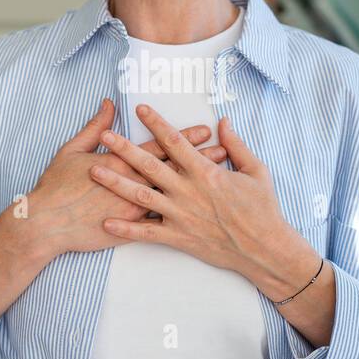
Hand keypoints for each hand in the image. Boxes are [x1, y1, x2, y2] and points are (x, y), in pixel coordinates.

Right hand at [25, 98, 226, 258]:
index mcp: (121, 162)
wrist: (45, 224)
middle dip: (201, 160)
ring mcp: (134, 208)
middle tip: (225, 151)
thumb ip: (94, 127)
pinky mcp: (130, 229)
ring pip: (174, 196)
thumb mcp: (72, 150)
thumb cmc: (56, 186)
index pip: (160, 145)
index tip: (207, 130)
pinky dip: (179, 219)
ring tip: (220, 181)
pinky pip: (159, 224)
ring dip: (197, 189)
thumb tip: (109, 105)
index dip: (185, 137)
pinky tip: (200, 217)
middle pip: (175, 169)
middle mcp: (133, 184)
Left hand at [87, 102, 315, 296]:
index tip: (139, 109)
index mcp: (206, 172)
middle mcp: (188, 191)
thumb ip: (236, 145)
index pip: (174, 142)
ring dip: (116, 183)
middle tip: (104, 137)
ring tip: (95, 171)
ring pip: (141, 196)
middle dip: (124, 149)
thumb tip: (224, 122)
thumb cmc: (263, 209)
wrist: (264, 249)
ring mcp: (181, 215)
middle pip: (149, 165)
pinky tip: (107, 223)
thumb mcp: (256, 170)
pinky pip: (147, 233)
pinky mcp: (179, 237)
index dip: (155, 123)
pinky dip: (127, 228)